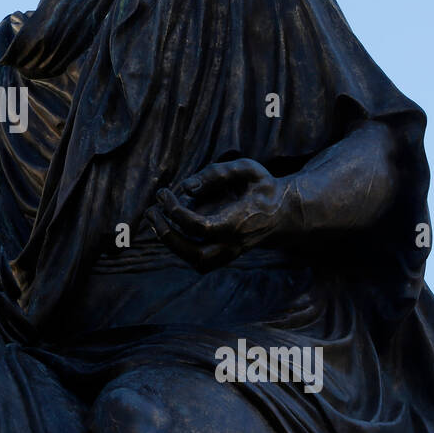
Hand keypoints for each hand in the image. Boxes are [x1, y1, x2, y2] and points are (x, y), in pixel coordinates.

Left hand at [143, 158, 292, 272]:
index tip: (164, 193)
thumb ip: (218, 173)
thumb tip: (186, 188)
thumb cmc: (262, 188)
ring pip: (196, 262)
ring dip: (170, 243)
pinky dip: (177, 243)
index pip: (201, 227)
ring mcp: (228, 254)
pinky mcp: (222, 255)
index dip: (177, 213)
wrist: (283, 214)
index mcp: (239, 222)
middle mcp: (233, 244)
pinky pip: (196, 258)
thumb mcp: (248, 170)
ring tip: (153, 216)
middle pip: (196, 256)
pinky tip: (167, 221)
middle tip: (151, 212)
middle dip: (168, 237)